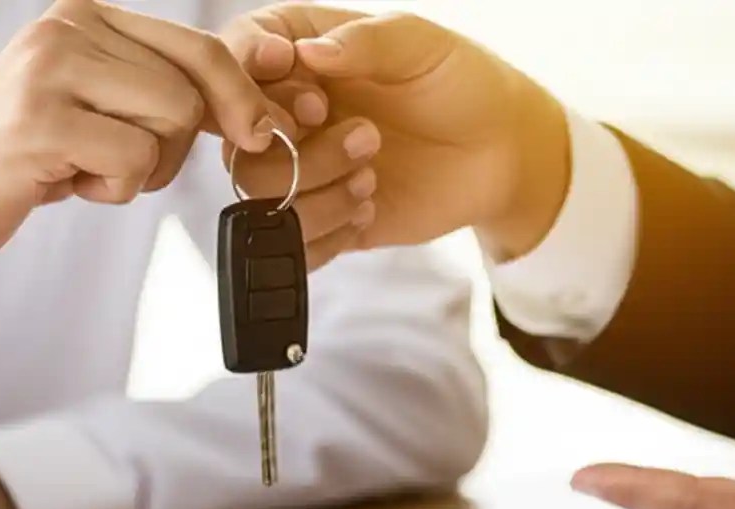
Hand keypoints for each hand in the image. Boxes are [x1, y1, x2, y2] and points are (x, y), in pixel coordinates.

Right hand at [0, 0, 292, 287]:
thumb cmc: (29, 152)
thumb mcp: (103, 107)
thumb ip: (169, 90)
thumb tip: (266, 94)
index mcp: (88, 16)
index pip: (199, 47)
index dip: (241, 95)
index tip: (259, 132)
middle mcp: (68, 28)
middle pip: (192, 92)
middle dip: (176, 146)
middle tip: (128, 165)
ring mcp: (50, 69)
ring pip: (170, 122)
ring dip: (144, 170)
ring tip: (88, 168)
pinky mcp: (39, 120)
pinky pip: (133, 161)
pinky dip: (113, 189)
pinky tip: (66, 181)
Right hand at [223, 4, 569, 266]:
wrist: (501, 153)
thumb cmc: (462, 83)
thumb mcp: (422, 44)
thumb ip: (365, 41)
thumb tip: (307, 52)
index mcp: (299, 50)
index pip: (234, 61)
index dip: (259, 87)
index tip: (318, 100)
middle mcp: (287, 110)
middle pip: (237, 138)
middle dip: (300, 148)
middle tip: (367, 136)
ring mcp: (299, 167)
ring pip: (257, 195)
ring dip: (316, 190)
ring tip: (372, 174)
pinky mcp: (318, 218)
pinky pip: (287, 242)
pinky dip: (325, 232)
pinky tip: (368, 208)